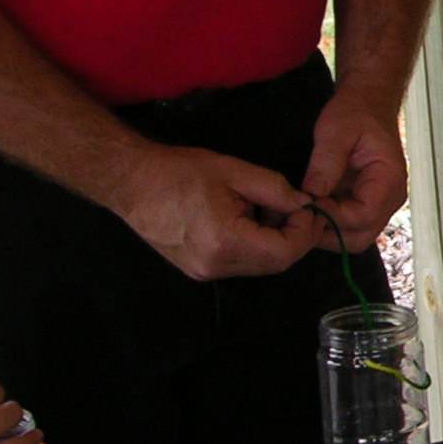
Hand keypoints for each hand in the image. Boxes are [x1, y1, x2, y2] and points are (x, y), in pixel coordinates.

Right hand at [113, 142, 318, 279]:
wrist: (132, 183)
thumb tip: (303, 203)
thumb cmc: (179, 172)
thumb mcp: (234, 171)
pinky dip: (254, 243)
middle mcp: (215, 265)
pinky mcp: (198, 270)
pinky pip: (239, 263)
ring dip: (274, 240)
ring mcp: (204, 272)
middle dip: (293, 237)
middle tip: (296, 208)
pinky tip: (247, 217)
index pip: (283, 253)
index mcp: (224, 241)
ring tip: (268, 207)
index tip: (309, 209)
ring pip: (258, 265)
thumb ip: (274, 189)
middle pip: (274, 264)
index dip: (304, 233)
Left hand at [301, 88, 408, 251]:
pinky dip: (330, 223)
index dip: (331, 217)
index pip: (362, 217)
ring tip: (303, 212)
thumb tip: (312, 194)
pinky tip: (311, 208)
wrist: (369, 103)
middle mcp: (390, 198)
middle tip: (301, 215)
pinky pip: (350, 226)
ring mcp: (380, 203)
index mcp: (388, 180)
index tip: (307, 203)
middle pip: (360, 237)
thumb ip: (326, 162)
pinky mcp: (367, 203)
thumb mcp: (336, 129)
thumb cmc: (357, 111)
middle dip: (328, 233)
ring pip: (355, 237)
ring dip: (327, 231)